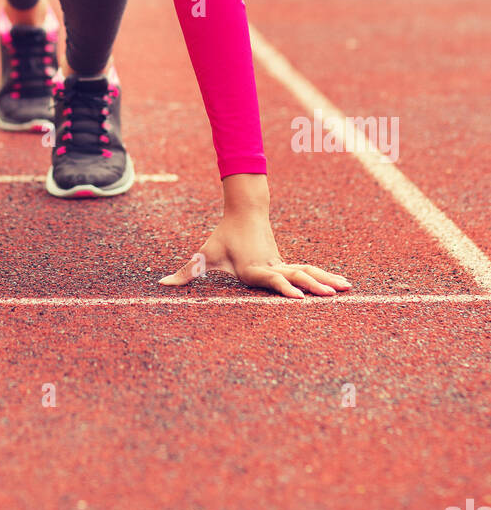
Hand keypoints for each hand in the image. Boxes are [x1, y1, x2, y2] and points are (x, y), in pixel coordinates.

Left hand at [160, 211, 350, 297]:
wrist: (245, 212)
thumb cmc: (223, 237)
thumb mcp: (203, 254)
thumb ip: (185, 272)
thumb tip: (161, 284)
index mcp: (254, 268)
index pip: (272, 279)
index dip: (284, 287)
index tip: (298, 297)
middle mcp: (271, 267)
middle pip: (296, 276)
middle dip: (314, 286)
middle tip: (331, 296)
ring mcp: (282, 264)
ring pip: (307, 272)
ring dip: (326, 281)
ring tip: (348, 289)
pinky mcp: (286, 265)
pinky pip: (309, 272)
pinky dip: (325, 278)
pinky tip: (342, 287)